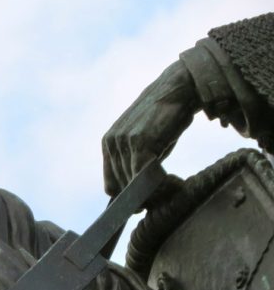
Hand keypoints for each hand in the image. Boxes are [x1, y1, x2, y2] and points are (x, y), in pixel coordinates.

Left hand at [102, 60, 198, 195]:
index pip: (111, 184)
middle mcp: (111, 143)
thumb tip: (138, 192)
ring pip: (134, 184)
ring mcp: (123, 142)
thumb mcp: (145, 141)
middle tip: (168, 193)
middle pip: (123, 187)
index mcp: (108, 144)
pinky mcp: (139, 142)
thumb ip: (136, 162)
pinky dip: (161, 185)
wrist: (180, 87)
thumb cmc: (167, 115)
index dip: (129, 198)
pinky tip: (175, 182)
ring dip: (156, 191)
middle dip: (146, 196)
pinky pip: (144, 177)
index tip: (147, 202)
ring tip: (175, 186)